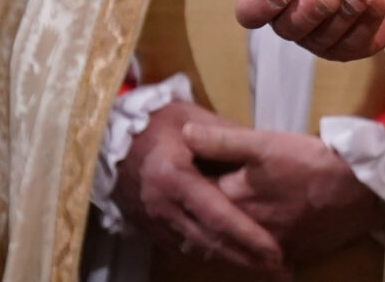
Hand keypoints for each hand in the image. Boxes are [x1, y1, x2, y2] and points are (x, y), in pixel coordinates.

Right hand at [113, 101, 284, 272]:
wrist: (108, 134)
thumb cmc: (156, 121)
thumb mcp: (193, 117)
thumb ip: (225, 136)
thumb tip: (260, 146)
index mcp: (175, 178)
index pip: (218, 215)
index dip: (247, 235)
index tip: (274, 249)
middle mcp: (163, 206)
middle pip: (209, 240)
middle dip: (245, 257)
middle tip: (276, 268)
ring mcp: (153, 220)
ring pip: (196, 248)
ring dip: (228, 260)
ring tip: (260, 266)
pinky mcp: (148, 226)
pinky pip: (181, 245)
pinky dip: (207, 252)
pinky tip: (228, 256)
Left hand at [184, 121, 384, 263]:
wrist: (357, 190)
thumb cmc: (310, 161)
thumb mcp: (265, 142)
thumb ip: (223, 140)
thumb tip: (185, 133)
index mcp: (233, 199)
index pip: (196, 195)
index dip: (184, 186)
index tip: (172, 178)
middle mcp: (242, 229)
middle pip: (209, 226)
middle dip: (194, 217)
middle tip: (181, 209)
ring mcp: (264, 246)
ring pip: (230, 245)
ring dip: (216, 238)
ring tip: (204, 229)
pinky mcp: (286, 253)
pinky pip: (256, 257)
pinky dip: (245, 250)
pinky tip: (244, 242)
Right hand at [234, 0, 384, 59]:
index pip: (251, 10)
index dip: (260, 6)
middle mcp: (294, 18)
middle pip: (287, 28)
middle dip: (308, 12)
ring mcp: (320, 37)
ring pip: (321, 38)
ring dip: (342, 16)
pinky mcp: (348, 47)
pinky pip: (351, 44)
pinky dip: (365, 23)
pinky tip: (375, 4)